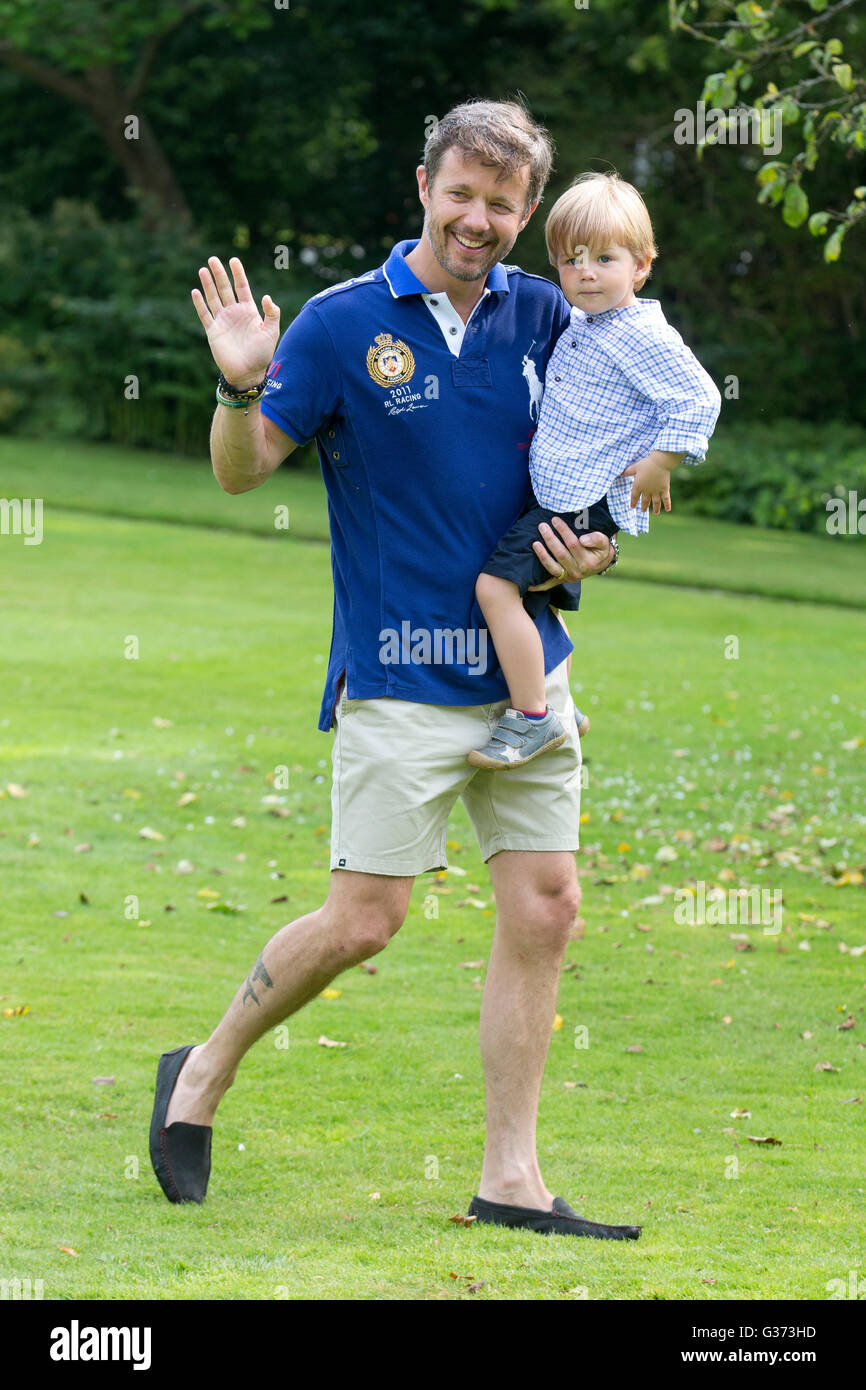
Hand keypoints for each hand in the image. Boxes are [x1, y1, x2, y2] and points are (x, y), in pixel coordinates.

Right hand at [191, 255, 279, 388]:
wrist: (248, 373)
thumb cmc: (262, 354)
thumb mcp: (272, 332)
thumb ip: (272, 313)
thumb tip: (266, 296)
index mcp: (248, 311)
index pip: (242, 287)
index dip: (238, 273)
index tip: (234, 260)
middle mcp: (234, 313)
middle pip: (225, 289)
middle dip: (219, 274)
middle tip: (213, 259)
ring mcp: (223, 321)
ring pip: (213, 298)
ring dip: (208, 284)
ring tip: (203, 270)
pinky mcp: (213, 331)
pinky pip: (205, 315)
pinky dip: (199, 304)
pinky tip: (195, 292)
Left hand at [528, 518, 614, 589]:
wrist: (601, 562)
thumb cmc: (600, 549)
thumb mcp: (604, 542)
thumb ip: (596, 539)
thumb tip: (583, 540)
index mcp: (588, 562)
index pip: (573, 544)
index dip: (564, 531)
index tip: (555, 520)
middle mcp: (578, 572)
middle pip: (560, 554)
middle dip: (550, 539)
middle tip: (542, 526)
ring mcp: (568, 577)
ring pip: (552, 567)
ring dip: (542, 555)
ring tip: (535, 543)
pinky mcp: (562, 580)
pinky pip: (549, 584)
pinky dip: (539, 585)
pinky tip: (528, 584)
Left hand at [619, 449, 682, 515]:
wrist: (659, 462)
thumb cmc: (647, 463)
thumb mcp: (635, 467)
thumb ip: (628, 471)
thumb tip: (620, 474)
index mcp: (638, 486)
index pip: (634, 496)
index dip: (633, 502)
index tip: (632, 507)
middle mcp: (647, 491)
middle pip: (645, 501)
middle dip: (643, 507)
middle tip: (643, 510)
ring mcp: (656, 491)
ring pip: (655, 503)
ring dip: (655, 509)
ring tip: (656, 513)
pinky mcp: (664, 490)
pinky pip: (666, 499)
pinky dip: (667, 505)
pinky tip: (668, 510)